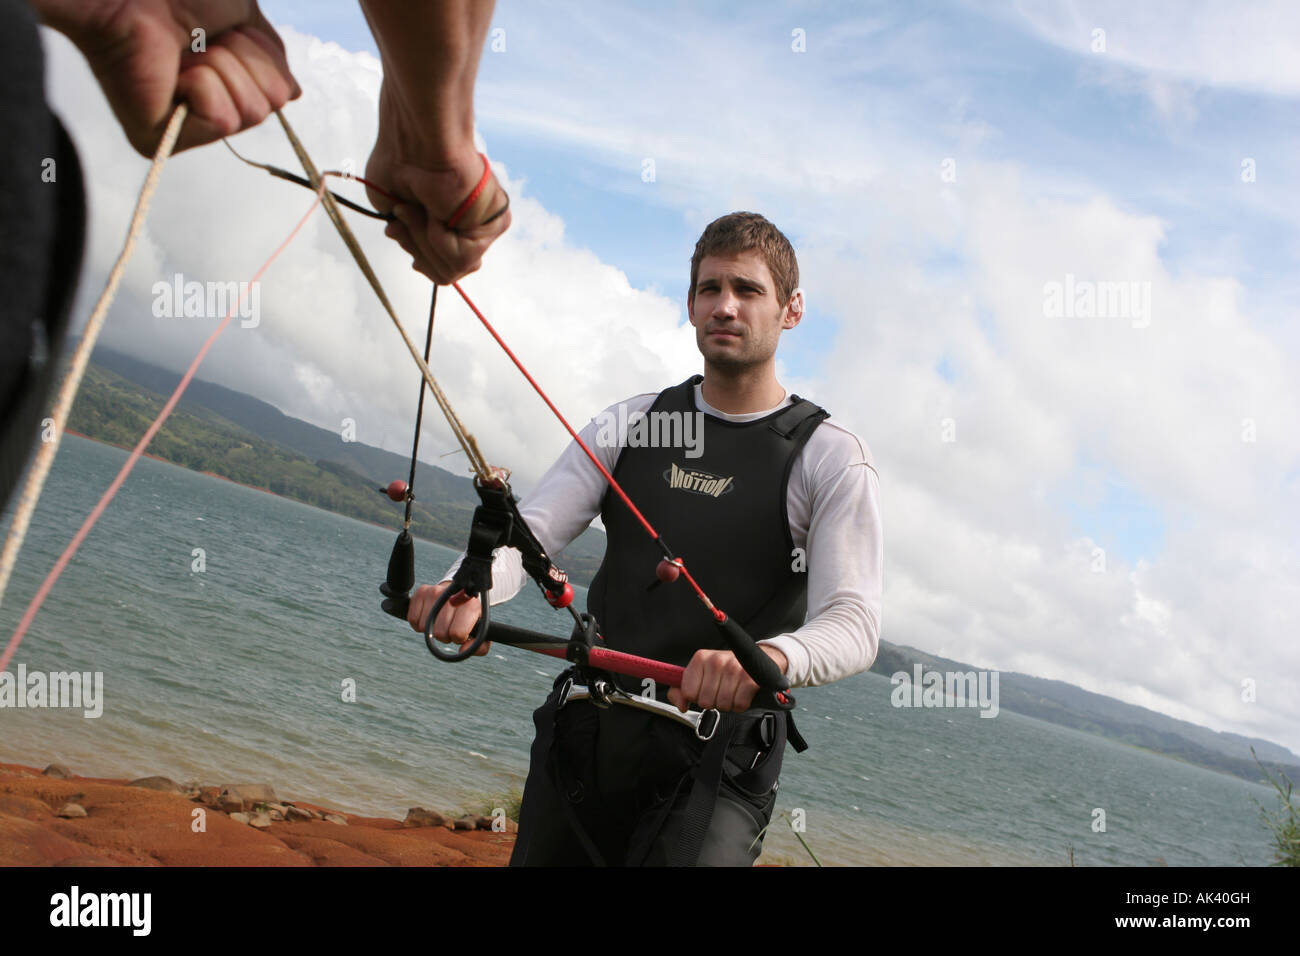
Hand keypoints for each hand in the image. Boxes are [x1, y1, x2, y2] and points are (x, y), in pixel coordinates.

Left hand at [36, 0, 300, 155]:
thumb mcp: (246, 14)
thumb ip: (271, 55)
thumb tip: (293, 94)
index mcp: (225, 80)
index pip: (281, 91)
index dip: (262, 55)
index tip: (228, 30)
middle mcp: (205, 109)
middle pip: (271, 105)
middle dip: (244, 61)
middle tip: (203, 41)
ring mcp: (183, 129)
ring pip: (251, 113)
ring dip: (222, 69)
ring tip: (186, 53)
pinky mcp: (161, 140)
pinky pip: (222, 120)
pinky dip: (203, 85)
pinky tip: (176, 71)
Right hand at [365, 83, 510, 284]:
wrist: (414, 140)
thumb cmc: (399, 164)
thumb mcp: (397, 211)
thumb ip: (413, 239)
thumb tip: (421, 263)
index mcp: (454, 224)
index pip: (445, 268)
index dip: (420, 260)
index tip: (398, 232)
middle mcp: (474, 228)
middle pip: (448, 274)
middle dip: (418, 251)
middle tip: (405, 214)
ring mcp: (486, 227)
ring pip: (452, 270)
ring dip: (423, 241)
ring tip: (417, 208)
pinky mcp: (496, 223)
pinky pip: (461, 257)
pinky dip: (437, 238)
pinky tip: (436, 211)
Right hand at [406, 581, 490, 656]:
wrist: (459, 594)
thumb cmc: (470, 617)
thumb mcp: (482, 632)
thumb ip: (479, 647)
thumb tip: (462, 650)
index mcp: (471, 605)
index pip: (457, 633)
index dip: (458, 638)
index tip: (462, 633)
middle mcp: (452, 596)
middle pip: (439, 633)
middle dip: (445, 635)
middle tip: (450, 627)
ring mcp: (435, 592)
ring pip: (424, 627)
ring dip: (432, 629)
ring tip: (441, 620)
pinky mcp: (421, 591)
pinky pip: (412, 619)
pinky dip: (419, 623)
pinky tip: (430, 617)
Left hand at [668, 646, 789, 712]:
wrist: (761, 660)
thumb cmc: (727, 671)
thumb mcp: (702, 675)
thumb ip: (683, 691)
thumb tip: (682, 705)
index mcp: (700, 658)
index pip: (689, 692)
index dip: (698, 696)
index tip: (705, 689)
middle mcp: (716, 660)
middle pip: (705, 702)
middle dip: (714, 701)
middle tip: (723, 690)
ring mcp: (734, 669)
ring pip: (722, 705)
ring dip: (729, 703)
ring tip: (733, 691)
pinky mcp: (750, 679)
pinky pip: (739, 705)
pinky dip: (741, 704)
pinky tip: (743, 693)